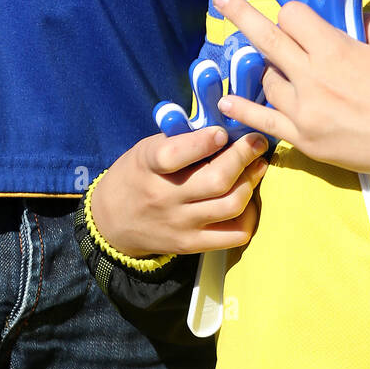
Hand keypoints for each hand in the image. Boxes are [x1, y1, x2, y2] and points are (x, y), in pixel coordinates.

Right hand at [90, 125, 268, 258]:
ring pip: (231, 205)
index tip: (222, 132)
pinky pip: (233, 235)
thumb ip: (181, 138)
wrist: (112, 221)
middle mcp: (164, 197)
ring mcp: (180, 224)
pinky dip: (249, 215)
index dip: (202, 142)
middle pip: (216, 181)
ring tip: (257, 166)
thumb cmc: (138, 175)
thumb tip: (226, 123)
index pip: (173, 155)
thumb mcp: (148, 148)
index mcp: (148, 166)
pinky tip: (247, 198)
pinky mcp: (191, 245)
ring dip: (251, 182)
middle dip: (244, 156)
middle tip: (257, 141)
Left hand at [212, 0, 369, 178]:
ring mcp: (304, 110)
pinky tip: (226, 101)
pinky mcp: (303, 139)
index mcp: (334, 49)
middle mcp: (312, 77)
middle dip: (242, 14)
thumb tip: (352, 17)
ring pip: (268, 80)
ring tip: (284, 71)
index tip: (301, 20)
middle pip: (267, 39)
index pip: (293, 17)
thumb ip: (369, 25)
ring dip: (271, 71)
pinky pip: (265, 121)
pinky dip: (244, 110)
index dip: (295, 14)